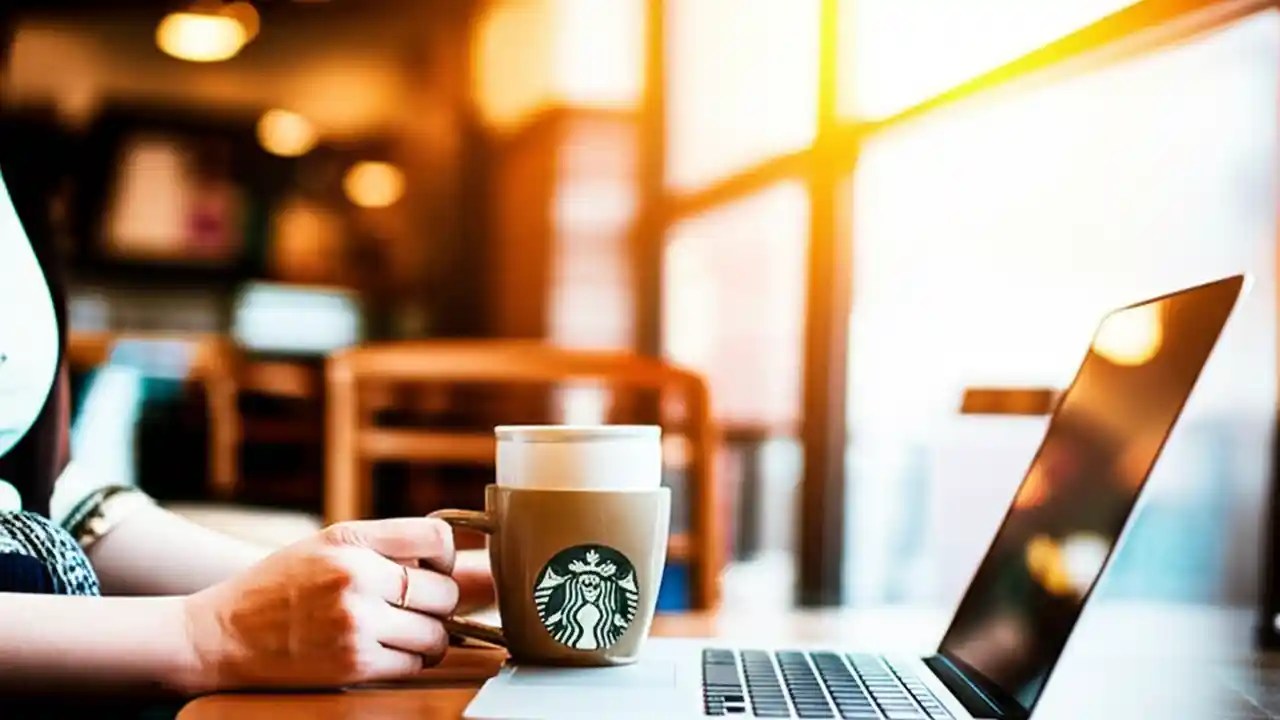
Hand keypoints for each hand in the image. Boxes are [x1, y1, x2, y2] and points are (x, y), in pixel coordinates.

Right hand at [182, 518, 459, 691]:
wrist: (221, 635)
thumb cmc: (278, 587)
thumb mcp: (327, 544)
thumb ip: (384, 544)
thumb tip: (450, 556)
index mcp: (351, 539)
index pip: (438, 536)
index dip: (447, 556)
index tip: (436, 569)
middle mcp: (356, 576)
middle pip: (445, 592)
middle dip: (438, 603)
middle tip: (416, 609)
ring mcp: (356, 622)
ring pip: (437, 633)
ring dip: (429, 637)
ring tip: (404, 633)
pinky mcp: (354, 663)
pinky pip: (415, 664)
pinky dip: (411, 662)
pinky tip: (388, 652)